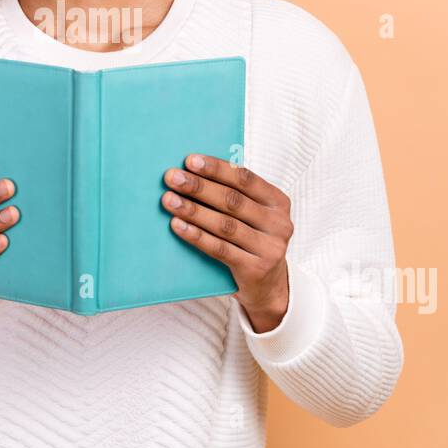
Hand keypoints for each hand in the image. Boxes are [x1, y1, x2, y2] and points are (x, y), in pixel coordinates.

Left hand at [161, 154, 293, 332]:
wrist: (269, 286)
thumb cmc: (252, 240)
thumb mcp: (254, 216)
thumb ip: (234, 195)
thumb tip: (193, 172)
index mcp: (278, 202)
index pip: (245, 179)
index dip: (217, 168)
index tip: (190, 160)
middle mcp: (278, 223)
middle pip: (232, 201)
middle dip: (199, 187)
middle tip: (172, 177)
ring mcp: (269, 248)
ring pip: (224, 225)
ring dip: (193, 210)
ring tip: (169, 200)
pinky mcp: (255, 269)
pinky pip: (219, 249)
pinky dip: (196, 235)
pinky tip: (177, 225)